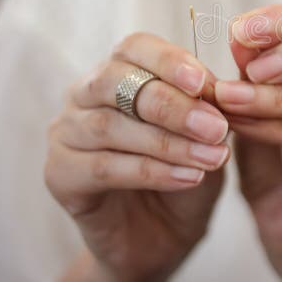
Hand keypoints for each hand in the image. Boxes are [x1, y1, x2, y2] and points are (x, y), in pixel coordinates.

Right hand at [45, 32, 230, 280]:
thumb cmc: (186, 169)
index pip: (135, 47)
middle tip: (216, 128)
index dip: (169, 61)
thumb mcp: (208, 134)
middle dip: (172, 105)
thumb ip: (211, 107)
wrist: (164, 234)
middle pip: (117, 81)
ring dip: (168, 142)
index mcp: (120, 70)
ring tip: (211, 158)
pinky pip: (103, 167)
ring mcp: (66, 132)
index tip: (205, 83)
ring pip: (110, 126)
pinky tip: (188, 178)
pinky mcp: (59, 174)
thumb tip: (223, 90)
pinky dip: (151, 172)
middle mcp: (84, 93)